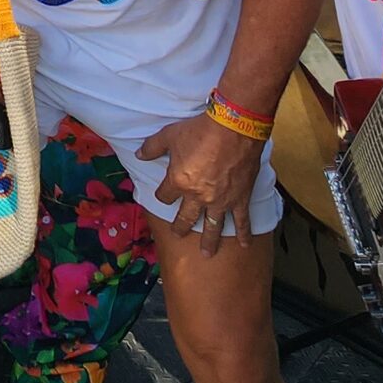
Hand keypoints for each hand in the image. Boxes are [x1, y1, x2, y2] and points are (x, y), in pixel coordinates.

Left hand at [140, 112, 264, 254]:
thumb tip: (139, 155)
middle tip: (178, 234)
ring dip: (209, 241)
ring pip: (213, 226)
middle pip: (186, 217)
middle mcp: (198, 197)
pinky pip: (242, 220)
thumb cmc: (200, 131)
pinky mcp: (240, 198)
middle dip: (180, 227)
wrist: (234, 128)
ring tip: (207, 253)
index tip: (163, 195)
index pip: (165, 196)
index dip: (162, 196)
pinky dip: (243, 234)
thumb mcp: (169, 135)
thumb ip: (152, 147)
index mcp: (179, 183)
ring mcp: (220, 201)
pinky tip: (244, 245)